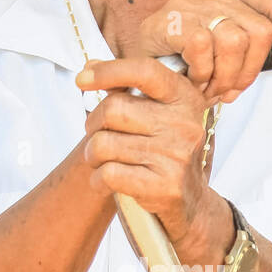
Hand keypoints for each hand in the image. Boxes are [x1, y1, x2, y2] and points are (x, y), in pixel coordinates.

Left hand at [77, 56, 232, 263]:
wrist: (190, 203)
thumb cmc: (163, 151)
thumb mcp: (156, 114)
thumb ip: (125, 89)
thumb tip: (88, 67)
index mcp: (185, 98)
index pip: (145, 72)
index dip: (109, 71)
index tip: (82, 80)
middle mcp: (186, 124)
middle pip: (113, 109)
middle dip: (93, 124)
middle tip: (98, 135)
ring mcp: (176, 156)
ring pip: (104, 144)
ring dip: (93, 155)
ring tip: (103, 160)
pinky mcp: (164, 186)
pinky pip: (108, 174)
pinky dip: (98, 180)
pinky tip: (107, 181)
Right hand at [135, 0, 271, 102]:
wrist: (132, 72)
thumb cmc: (179, 59)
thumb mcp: (218, 42)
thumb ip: (251, 20)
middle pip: (259, 31)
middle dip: (249, 71)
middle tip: (230, 91)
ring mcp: (189, 4)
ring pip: (234, 41)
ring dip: (226, 75)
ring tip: (210, 89)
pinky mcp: (169, 20)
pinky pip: (203, 47)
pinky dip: (202, 72)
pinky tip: (193, 81)